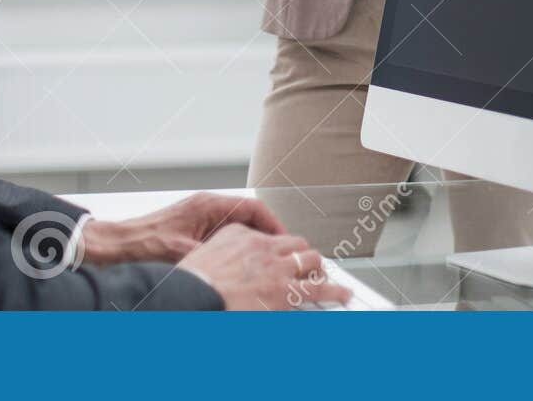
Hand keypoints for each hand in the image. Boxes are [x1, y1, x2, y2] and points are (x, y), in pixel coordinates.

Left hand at [78, 191, 285, 266]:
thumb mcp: (182, 253)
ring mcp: (200, 216)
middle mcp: (207, 207)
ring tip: (264, 260)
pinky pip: (224, 234)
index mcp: (208, 205)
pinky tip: (238, 264)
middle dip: (266, 234)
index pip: (254, 208)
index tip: (285, 240)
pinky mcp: (194, 227)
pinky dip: (235, 246)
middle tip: (280, 253)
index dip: (274, 224)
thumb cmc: (143, 244)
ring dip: (251, 241)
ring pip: (237, 226)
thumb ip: (212, 258)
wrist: (117, 244)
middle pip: (249, 216)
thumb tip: (235, 270)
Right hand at [177, 225, 351, 310]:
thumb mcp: (200, 257)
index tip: (280, 254)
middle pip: (294, 242)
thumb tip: (227, 269)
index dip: (278, 247)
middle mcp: (263, 246)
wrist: (190, 298)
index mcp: (240, 235)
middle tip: (305, 265)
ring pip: (309, 259)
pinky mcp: (285, 291)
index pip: (269, 235)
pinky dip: (333, 291)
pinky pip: (317, 288)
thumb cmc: (189, 284)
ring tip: (322, 276)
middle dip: (302, 254)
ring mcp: (277, 268)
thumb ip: (220, 256)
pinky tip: (342, 294)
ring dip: (317, 268)